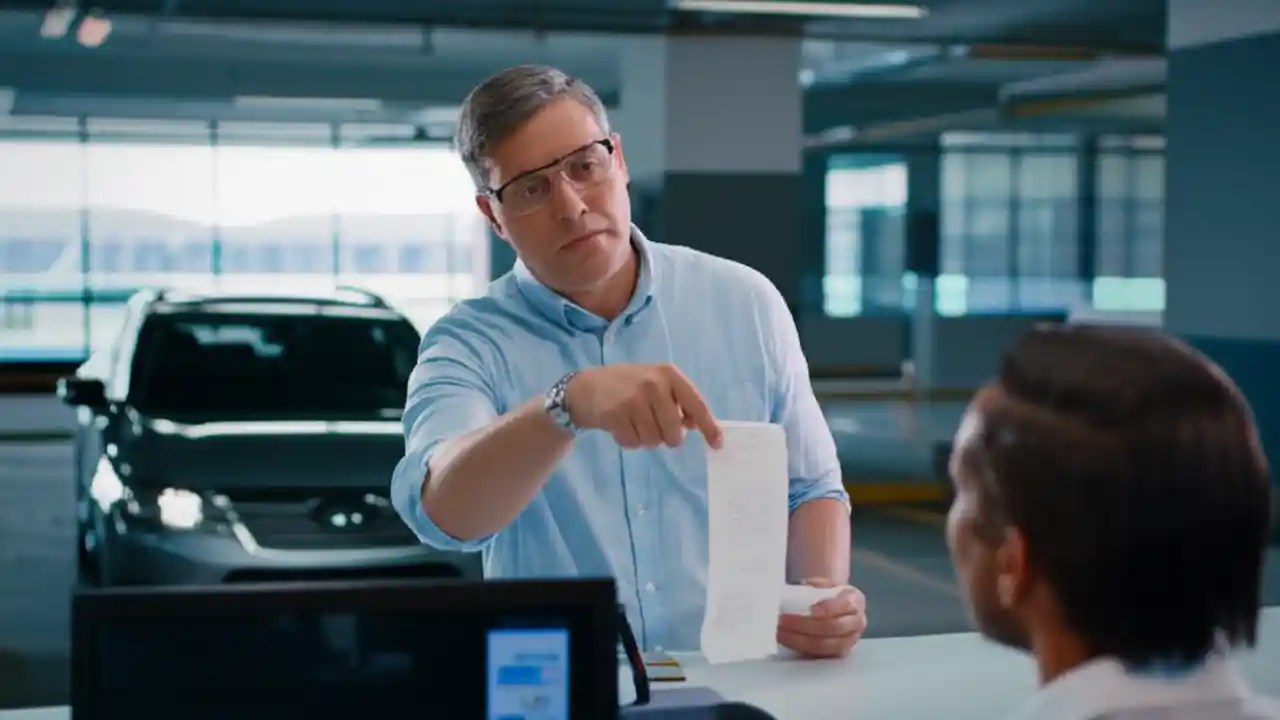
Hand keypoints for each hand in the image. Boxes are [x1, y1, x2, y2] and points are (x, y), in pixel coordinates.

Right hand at [564, 363, 723, 449]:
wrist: (585, 387)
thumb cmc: (628, 386)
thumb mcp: (656, 384)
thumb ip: (678, 401)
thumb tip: (696, 425)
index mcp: (668, 374)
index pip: (696, 404)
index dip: (709, 427)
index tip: (717, 445)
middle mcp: (653, 384)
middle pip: (674, 433)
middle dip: (667, 438)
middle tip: (654, 428)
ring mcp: (633, 399)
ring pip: (653, 442)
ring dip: (645, 439)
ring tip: (634, 423)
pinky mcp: (615, 415)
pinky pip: (633, 443)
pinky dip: (628, 441)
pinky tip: (620, 426)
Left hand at [776, 578, 867, 658]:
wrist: (831, 606)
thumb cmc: (824, 594)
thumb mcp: (821, 584)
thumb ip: (811, 586)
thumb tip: (792, 590)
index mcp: (855, 600)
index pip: (846, 605)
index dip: (828, 608)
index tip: (811, 609)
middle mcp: (857, 622)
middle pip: (834, 627)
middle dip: (806, 625)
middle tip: (784, 620)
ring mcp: (850, 640)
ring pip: (826, 645)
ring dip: (800, 640)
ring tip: (781, 632)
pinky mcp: (839, 654)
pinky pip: (820, 655)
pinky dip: (801, 648)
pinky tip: (787, 641)